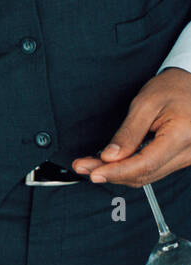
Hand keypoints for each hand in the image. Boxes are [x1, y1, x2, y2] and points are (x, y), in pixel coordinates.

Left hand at [72, 67, 190, 185]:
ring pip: (147, 176)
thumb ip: (128, 133)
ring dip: (118, 173)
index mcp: (182, 135)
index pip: (145, 164)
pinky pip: (152, 170)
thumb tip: (109, 157)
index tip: (93, 173)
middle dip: (111, 173)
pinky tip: (111, 164)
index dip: (116, 171)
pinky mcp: (179, 160)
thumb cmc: (172, 88)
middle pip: (144, 174)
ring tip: (91, 164)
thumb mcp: (145, 104)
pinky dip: (130, 169)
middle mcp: (188, 152)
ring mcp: (186, 159)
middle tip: (83, 166)